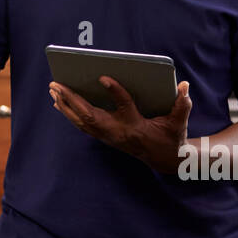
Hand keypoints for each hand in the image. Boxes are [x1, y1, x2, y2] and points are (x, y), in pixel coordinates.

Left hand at [49, 78, 191, 173]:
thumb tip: (185, 86)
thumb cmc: (171, 137)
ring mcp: (109, 137)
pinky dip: (69, 113)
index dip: (115, 92)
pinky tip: (59, 102)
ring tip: (53, 90)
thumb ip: (182, 104)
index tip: (102, 77)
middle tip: (56, 84)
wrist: (166, 160)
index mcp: (136, 126)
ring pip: (81, 122)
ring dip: (65, 106)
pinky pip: (82, 125)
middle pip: (90, 116)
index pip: (124, 107)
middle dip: (72, 100)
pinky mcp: (105, 137)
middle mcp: (118, 132)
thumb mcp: (180, 122)